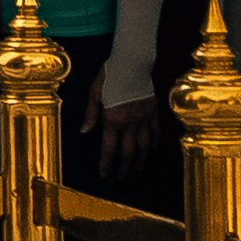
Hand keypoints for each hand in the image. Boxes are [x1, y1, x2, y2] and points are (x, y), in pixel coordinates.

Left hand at [85, 59, 163, 181]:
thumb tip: (84, 131)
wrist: (133, 61)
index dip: (106, 163)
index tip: (105, 174)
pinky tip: (153, 152)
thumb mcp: (95, 91)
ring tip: (137, 171)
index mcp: (113, 118)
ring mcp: (144, 118)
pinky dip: (155, 145)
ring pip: (144, 147)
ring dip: (140, 161)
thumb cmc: (111, 74)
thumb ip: (91, 113)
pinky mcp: (154, 112)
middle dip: (124, 168)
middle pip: (128, 152)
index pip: (109, 148)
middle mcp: (130, 122)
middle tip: (121, 179)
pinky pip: (156, 133)